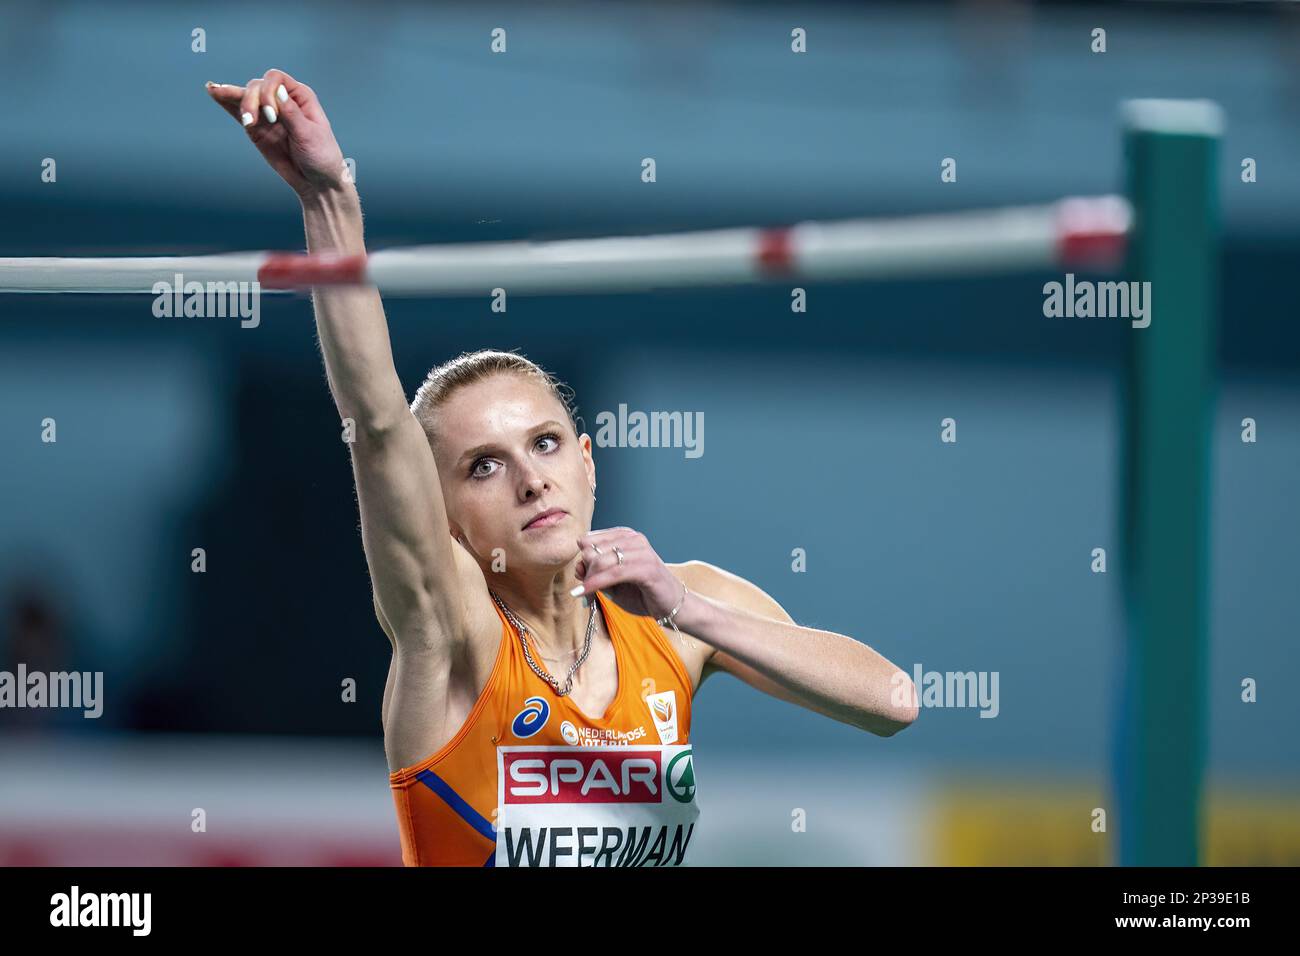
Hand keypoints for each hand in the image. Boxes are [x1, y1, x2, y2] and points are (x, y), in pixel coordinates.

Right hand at [205, 69, 347, 197]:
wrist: (317, 181)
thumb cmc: (321, 156)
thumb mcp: (309, 135)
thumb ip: (291, 113)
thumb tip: (276, 90)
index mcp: (300, 96)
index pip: (275, 79)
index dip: (268, 91)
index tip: (271, 115)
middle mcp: (282, 101)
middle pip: (257, 86)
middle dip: (250, 100)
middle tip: (251, 122)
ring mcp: (268, 114)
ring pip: (246, 97)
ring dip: (233, 98)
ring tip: (217, 93)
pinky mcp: (257, 129)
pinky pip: (239, 112)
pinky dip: (226, 102)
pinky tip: (213, 91)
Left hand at [572, 528, 684, 620]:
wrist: (671, 605)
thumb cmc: (642, 592)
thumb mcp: (613, 582)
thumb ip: (595, 573)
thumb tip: (577, 567)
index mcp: (625, 536)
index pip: (589, 540)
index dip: (583, 559)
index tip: (582, 576)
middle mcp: (634, 539)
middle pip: (592, 550)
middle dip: (585, 571)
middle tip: (586, 589)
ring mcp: (642, 552)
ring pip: (601, 561)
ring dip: (589, 579)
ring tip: (585, 593)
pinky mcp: (647, 568)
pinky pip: (614, 573)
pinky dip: (596, 583)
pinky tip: (585, 592)